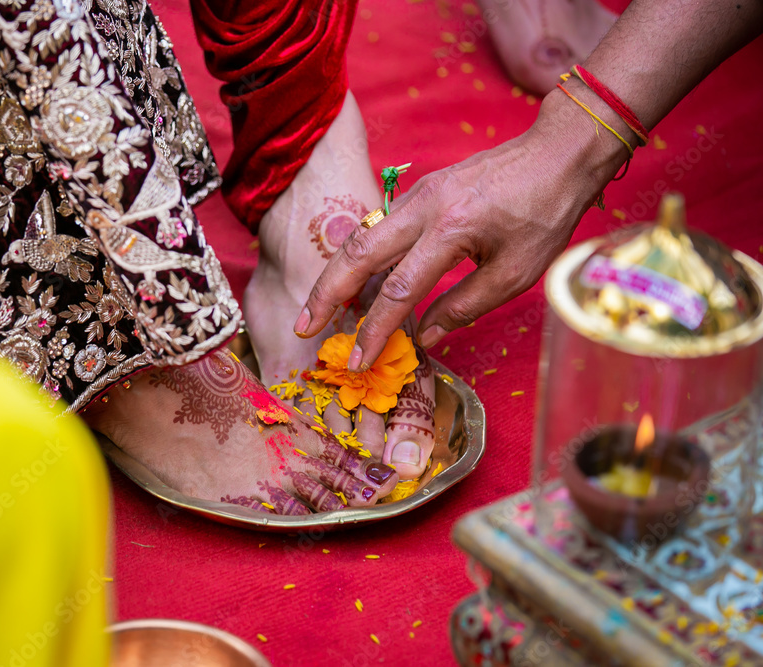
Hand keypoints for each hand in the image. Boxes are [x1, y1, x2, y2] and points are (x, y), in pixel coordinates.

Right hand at [294, 92, 627, 366]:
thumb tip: (425, 339)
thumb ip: (465, 307)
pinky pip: (379, 226)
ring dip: (334, 273)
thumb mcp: (516, 273)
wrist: (557, 153)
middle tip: (304, 327)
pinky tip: (350, 279)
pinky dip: (357, 256)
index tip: (358, 360)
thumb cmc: (545, 214)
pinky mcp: (420, 191)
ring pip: (361, 236)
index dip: (374, 330)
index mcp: (451, 230)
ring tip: (316, 307)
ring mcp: (418, 195)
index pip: (398, 290)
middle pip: (358, 255)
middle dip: (326, 294)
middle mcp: (424, 208)